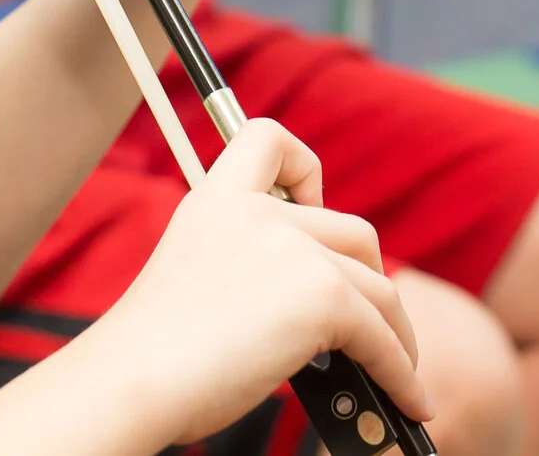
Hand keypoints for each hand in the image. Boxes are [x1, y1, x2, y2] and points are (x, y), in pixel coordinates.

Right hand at [79, 121, 429, 444]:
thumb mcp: (194, 276)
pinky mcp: (322, 296)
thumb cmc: (151, 354)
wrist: (132, 381)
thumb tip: (308, 302)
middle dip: (368, 279)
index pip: (270, 140)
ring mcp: (294, 249)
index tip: (312, 205)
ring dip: (396, 334)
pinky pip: (383, 337)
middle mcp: (259, 213)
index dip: (304, 169)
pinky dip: (400, 373)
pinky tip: (406, 397)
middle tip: (364, 319)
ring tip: (398, 369)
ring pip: (379, 288)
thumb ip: (246, 265)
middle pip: (353, 231)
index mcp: (217, 199)